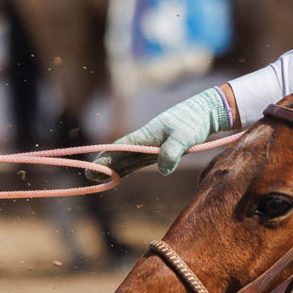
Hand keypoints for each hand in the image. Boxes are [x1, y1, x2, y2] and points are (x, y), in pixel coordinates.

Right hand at [90, 88, 230, 178]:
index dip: (108, 158)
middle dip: (105, 165)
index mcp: (146, 135)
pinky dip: (126, 168)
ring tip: (97, 178)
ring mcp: (150, 146)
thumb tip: (164, 169)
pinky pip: (138, 161)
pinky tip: (119, 174)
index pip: (122, 148)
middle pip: (121, 155)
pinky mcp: (157, 150)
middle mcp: (144, 141)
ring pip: (127, 159)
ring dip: (114, 168)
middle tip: (90, 176)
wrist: (203, 114)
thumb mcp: (185, 136)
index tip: (95, 166)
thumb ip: (173, 151)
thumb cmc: (192, 122)